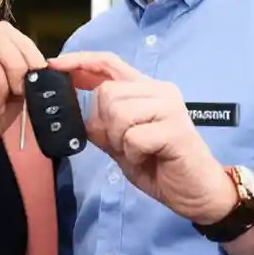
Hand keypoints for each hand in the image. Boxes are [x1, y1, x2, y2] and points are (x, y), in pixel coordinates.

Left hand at [47, 51, 237, 224]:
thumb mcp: (120, 143)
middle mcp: (160, 91)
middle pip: (107, 92)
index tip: (56, 65)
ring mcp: (169, 107)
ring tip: (139, 152)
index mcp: (146, 90)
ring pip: (118, 112)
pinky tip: (150, 159)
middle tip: (125, 146)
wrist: (197, 193)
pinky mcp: (175, 128)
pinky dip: (133, 154)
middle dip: (105, 125)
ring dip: (119, 141)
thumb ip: (100, 123)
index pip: (109, 63)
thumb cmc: (160, 166)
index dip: (80, 61)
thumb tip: (72, 106)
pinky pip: (133, 137)